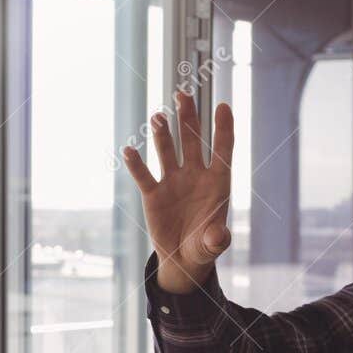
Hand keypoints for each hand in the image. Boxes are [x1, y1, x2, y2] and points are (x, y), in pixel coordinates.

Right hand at [121, 91, 233, 293]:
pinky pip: (143, 175)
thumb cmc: (205, 245)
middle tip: (182, 94)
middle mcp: (195, 176)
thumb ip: (218, 239)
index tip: (223, 105)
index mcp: (218, 182)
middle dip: (188, 118)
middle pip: (192, 141)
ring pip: (167, 151)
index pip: (222, 150)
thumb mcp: (213, 245)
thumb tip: (219, 236)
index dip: (223, 128)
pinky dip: (136, 163)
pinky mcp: (154, 194)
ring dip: (162, 134)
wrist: (183, 258)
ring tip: (157, 116)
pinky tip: (129, 150)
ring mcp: (173, 182)